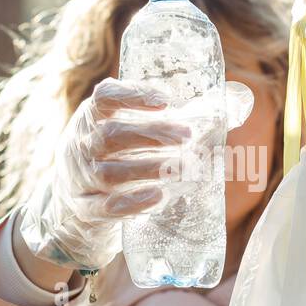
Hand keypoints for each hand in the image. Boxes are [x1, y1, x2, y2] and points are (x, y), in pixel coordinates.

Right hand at [18, 77, 252, 271]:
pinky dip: (132, 203)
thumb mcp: (123, 129)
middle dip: (151, 134)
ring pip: (109, 173)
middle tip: (187, 136)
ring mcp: (80, 178)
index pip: (104, 98)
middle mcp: (81, 144)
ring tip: (181, 167)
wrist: (71, 198)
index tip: (166, 100)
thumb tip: (234, 107)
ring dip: (147, 168)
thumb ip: (164, 118)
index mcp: (91, 117)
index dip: (132, 96)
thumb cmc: (112, 155)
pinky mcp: (85, 209)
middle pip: (110, 136)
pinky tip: (158, 196)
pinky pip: (105, 208)